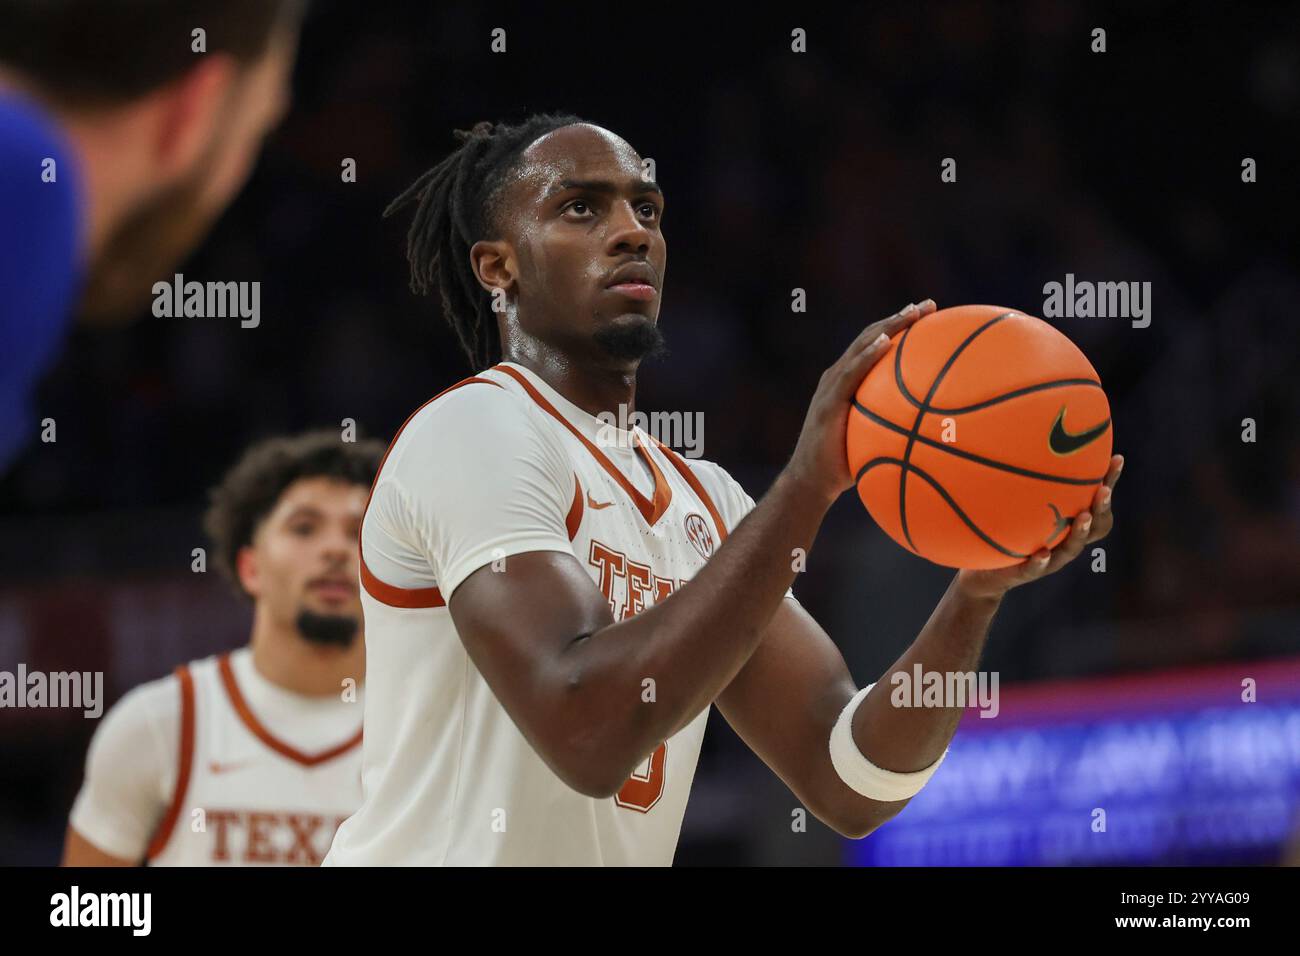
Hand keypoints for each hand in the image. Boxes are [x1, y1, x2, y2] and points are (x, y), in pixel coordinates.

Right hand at [785, 299, 936, 505]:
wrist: (812, 483)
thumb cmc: (845, 468)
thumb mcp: (874, 443)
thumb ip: (896, 431)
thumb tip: (937, 436)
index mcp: (848, 383)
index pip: (876, 347)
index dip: (900, 329)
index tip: (928, 316)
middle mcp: (838, 378)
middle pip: (871, 338)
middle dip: (900, 319)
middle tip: (928, 305)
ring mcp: (831, 387)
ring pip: (861, 347)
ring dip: (888, 327)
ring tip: (912, 313)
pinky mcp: (827, 402)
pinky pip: (850, 374)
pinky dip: (867, 355)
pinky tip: (886, 342)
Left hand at [954, 454, 1124, 599]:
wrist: (983, 574)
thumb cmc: (1003, 532)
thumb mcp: (1012, 503)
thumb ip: (1021, 480)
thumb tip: (1022, 435)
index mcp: (1068, 523)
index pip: (1096, 501)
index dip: (1109, 482)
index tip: (1116, 458)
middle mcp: (1065, 541)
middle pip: (1095, 526)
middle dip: (1102, 507)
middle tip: (1103, 489)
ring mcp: (1050, 559)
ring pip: (1071, 548)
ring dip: (1080, 532)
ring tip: (1083, 516)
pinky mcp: (1026, 573)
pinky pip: (1036, 568)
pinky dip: (1041, 561)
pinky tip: (1042, 553)